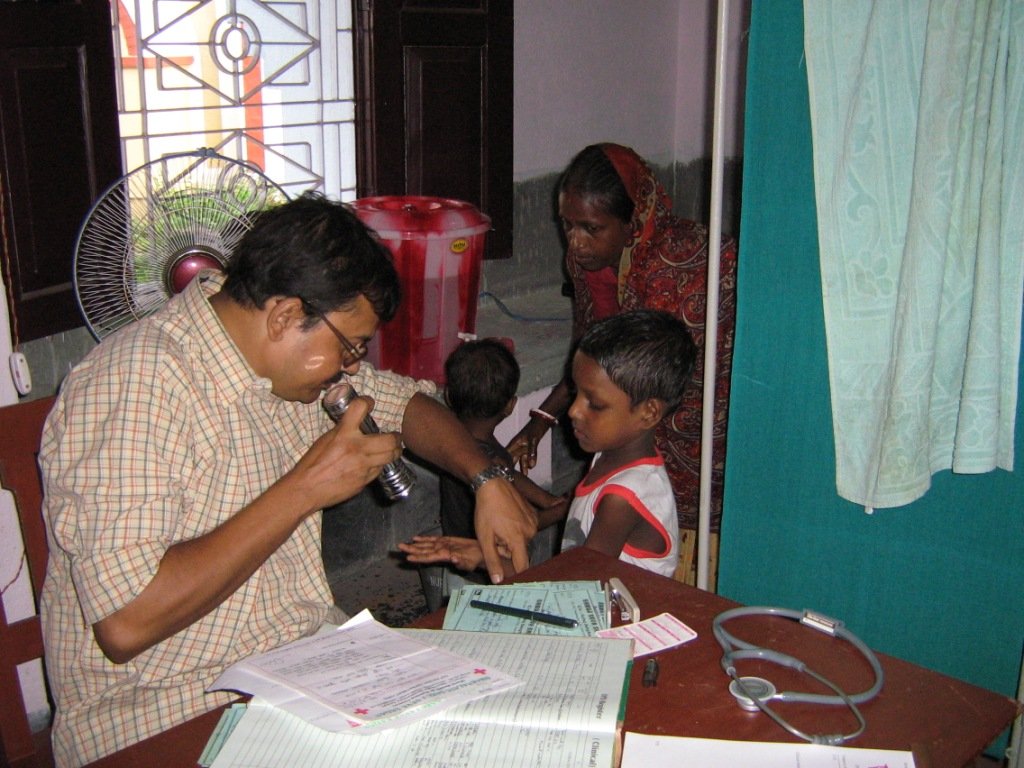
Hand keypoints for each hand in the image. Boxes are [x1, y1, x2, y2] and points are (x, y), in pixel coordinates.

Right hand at [285, 396, 402, 513]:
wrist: (307, 489)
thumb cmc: (312, 464)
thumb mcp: (325, 440)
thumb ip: (343, 430)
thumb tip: (356, 424)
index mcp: (343, 434)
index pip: (361, 408)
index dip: (367, 402)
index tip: (369, 404)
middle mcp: (357, 448)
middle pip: (390, 439)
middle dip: (396, 437)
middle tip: (394, 436)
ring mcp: (363, 466)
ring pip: (391, 456)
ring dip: (393, 451)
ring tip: (392, 449)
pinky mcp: (365, 480)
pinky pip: (379, 470)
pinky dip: (379, 465)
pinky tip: (375, 464)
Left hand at [399, 535, 484, 571]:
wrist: (481, 555)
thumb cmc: (476, 561)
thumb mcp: (470, 563)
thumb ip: (462, 562)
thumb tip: (454, 560)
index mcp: (445, 557)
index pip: (428, 557)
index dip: (418, 557)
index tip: (408, 557)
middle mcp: (441, 552)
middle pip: (423, 551)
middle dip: (411, 550)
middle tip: (399, 548)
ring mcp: (442, 547)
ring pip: (426, 545)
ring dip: (414, 545)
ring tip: (403, 544)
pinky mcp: (446, 542)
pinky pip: (433, 540)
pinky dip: (424, 539)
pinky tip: (415, 538)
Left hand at [473, 478, 537, 581]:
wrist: (493, 484)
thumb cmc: (486, 510)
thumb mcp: (484, 537)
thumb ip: (492, 560)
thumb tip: (498, 581)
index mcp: (519, 539)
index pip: (522, 566)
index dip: (516, 574)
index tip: (510, 578)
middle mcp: (531, 532)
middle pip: (520, 552)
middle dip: (507, 550)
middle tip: (494, 537)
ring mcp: (534, 522)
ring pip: (522, 541)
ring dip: (511, 539)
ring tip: (499, 525)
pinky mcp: (534, 515)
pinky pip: (525, 530)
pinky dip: (516, 529)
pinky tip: (506, 518)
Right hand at [506, 420, 548, 474]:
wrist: (544, 420)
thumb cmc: (536, 427)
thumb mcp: (534, 439)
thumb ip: (532, 452)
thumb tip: (531, 466)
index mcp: (515, 443)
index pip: (506, 455)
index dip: (503, 463)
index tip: (502, 473)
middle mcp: (517, 446)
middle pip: (512, 458)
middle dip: (511, 467)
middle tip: (510, 478)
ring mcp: (523, 447)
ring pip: (520, 459)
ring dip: (521, 467)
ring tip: (521, 477)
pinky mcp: (528, 448)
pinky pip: (526, 457)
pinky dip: (527, 463)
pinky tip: (529, 469)